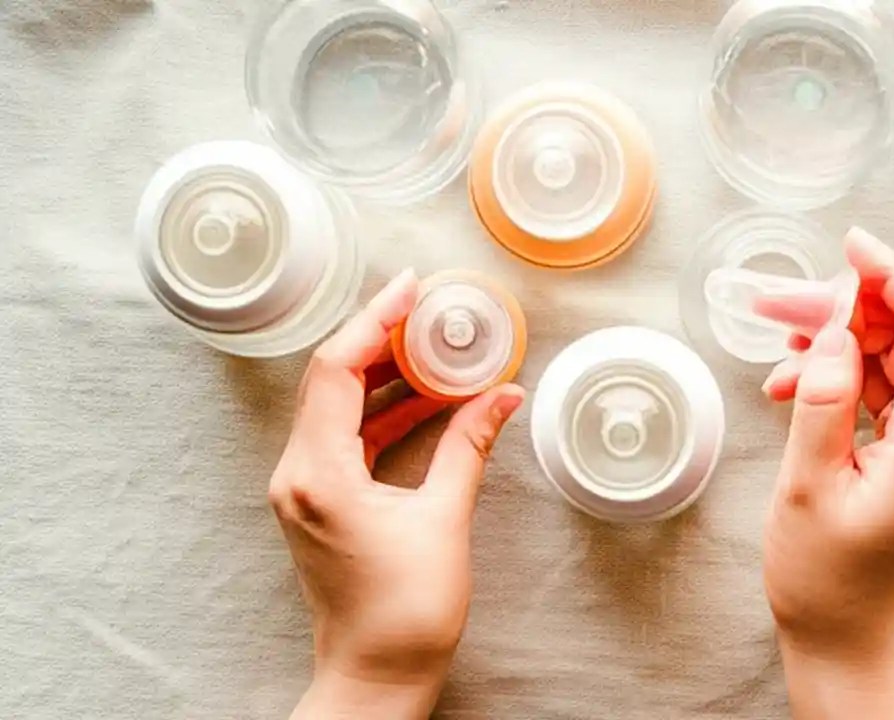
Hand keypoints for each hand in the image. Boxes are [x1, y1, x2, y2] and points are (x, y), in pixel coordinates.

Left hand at [269, 270, 524, 719]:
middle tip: (430, 311)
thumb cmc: (405, 613)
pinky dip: (383, 411)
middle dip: (381, 338)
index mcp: (319, 474)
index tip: (410, 287)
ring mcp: (304, 489)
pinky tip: (426, 399)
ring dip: (385, 375)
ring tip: (436, 348)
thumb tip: (502, 396)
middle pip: (331, 379)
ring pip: (338, 405)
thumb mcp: (444, 520)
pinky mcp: (320, 502)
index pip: (336, 370)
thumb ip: (469, 448)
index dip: (374, 319)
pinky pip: (347, 436)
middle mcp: (298, 474)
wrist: (376, 675)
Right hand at [759, 229, 893, 718]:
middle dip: (851, 309)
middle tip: (784, 304)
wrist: (847, 645)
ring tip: (781, 351)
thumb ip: (824, 399)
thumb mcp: (809, 486)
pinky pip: (888, 398)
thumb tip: (838, 331)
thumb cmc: (826, 582)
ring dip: (841, 347)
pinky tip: (798, 386)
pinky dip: (846, 382)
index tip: (850, 246)